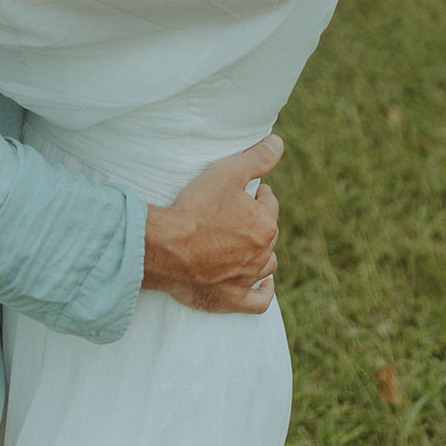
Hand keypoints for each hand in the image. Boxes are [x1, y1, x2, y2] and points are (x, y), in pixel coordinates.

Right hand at [142, 135, 282, 313]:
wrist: (167, 248)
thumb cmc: (195, 209)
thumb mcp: (227, 173)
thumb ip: (257, 158)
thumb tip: (279, 142)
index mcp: (264, 226)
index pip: (269, 204)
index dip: (259, 195)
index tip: (249, 191)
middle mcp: (261, 255)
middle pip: (267, 234)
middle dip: (258, 222)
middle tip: (240, 213)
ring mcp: (246, 279)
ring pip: (266, 266)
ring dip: (261, 253)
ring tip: (248, 243)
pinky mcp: (231, 300)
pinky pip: (258, 302)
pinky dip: (264, 293)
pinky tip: (265, 286)